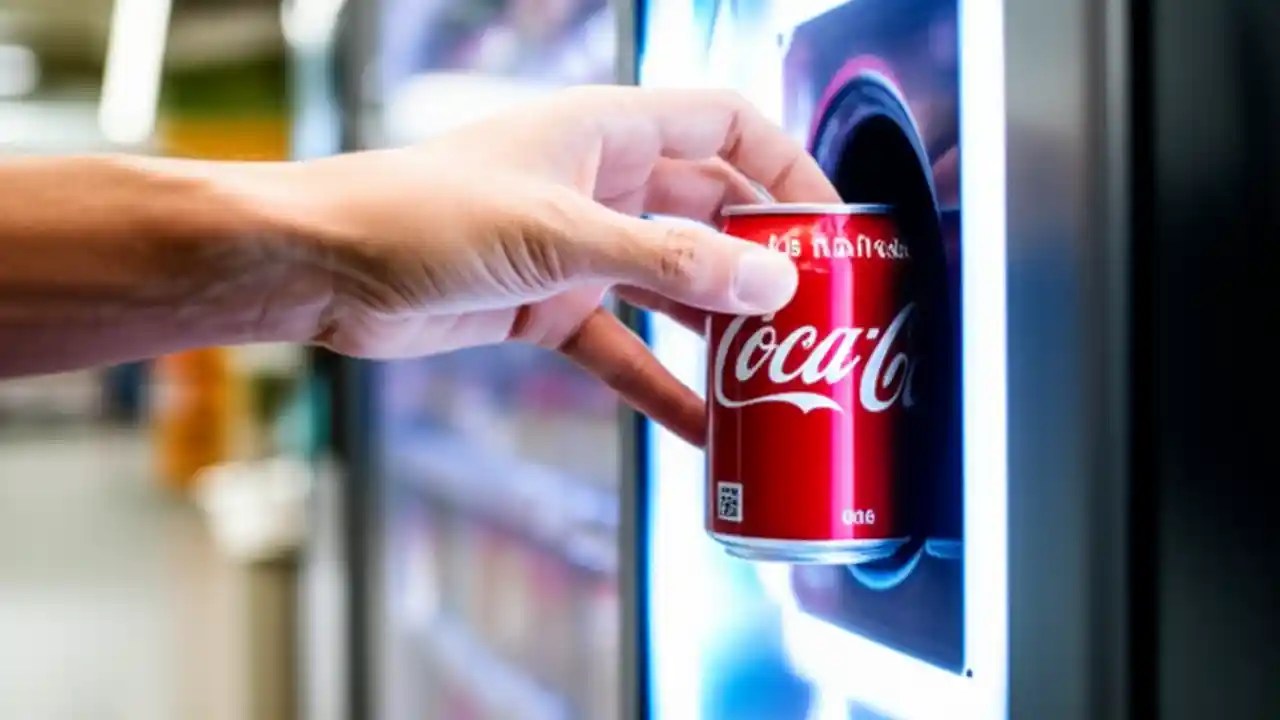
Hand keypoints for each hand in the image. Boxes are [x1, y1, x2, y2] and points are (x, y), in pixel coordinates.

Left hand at [287, 85, 838, 445]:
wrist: (321, 267)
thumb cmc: (419, 215)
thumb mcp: (556, 234)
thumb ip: (666, 260)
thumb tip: (773, 282)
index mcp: (608, 132)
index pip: (727, 128)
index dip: (787, 168)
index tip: (836, 226)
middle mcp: (601, 183)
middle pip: (711, 214)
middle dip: (765, 262)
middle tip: (820, 316)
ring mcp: (577, 248)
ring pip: (673, 286)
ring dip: (720, 329)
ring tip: (779, 377)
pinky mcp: (548, 307)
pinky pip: (624, 349)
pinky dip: (661, 386)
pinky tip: (705, 429)